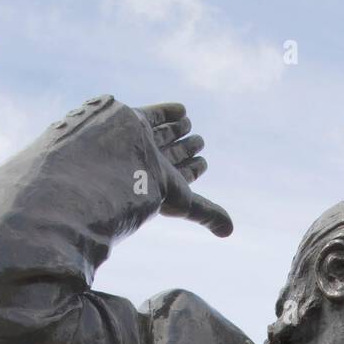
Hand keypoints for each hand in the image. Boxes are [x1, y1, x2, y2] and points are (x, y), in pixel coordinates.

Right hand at [135, 101, 232, 237]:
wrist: (113, 163)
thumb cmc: (148, 190)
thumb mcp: (185, 203)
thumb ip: (208, 213)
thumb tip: (229, 232)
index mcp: (159, 184)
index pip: (179, 175)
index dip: (193, 169)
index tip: (204, 162)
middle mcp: (149, 163)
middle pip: (171, 154)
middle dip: (186, 147)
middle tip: (200, 141)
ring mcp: (140, 142)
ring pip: (162, 135)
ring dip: (177, 129)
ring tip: (189, 123)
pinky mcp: (131, 121)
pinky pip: (152, 115)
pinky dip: (168, 112)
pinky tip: (182, 110)